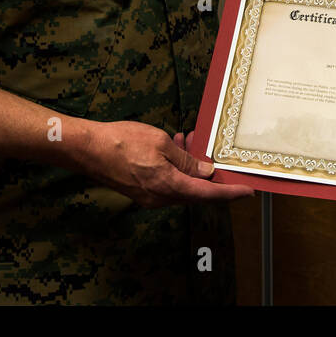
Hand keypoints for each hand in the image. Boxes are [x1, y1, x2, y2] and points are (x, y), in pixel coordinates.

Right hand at [79, 120, 253, 207]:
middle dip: (208, 171)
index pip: (209, 194)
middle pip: (196, 191)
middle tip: (214, 151)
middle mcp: (161, 198)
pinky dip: (175, 166)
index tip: (248, 191)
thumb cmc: (122, 142)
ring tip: (189, 139)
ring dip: (190, 165)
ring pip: (181, 184)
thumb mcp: (161, 144)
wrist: (87, 149)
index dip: (231, 193)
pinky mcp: (140, 191)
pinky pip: (166, 181)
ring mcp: (149, 197)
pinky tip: (173, 145)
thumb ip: (186, 160)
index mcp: (169, 186)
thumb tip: (205, 172)